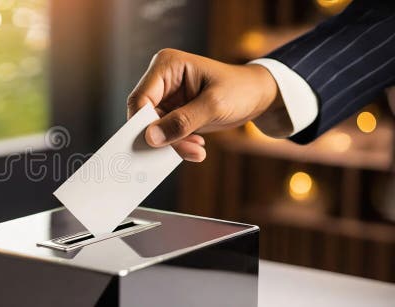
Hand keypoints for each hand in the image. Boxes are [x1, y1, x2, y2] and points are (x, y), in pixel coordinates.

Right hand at [127, 49, 282, 161]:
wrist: (260, 96)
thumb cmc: (241, 90)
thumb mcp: (213, 105)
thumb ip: (182, 122)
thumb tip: (151, 138)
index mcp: (166, 65)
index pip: (141, 98)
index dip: (143, 123)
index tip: (153, 144)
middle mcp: (162, 79)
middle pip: (145, 115)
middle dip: (163, 136)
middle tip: (186, 150)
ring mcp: (166, 96)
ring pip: (154, 128)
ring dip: (174, 143)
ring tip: (197, 150)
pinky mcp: (173, 112)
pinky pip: (165, 133)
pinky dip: (179, 144)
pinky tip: (197, 146)